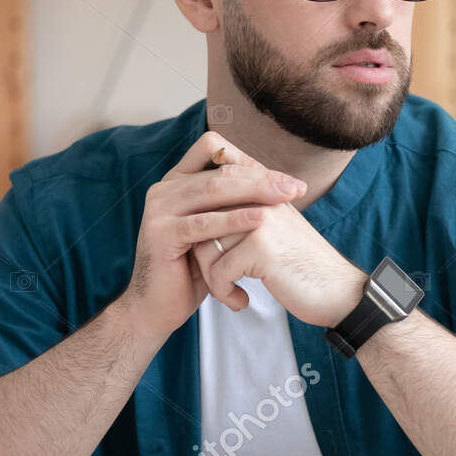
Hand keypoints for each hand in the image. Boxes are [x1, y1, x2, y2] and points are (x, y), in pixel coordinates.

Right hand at [120, 132, 305, 339]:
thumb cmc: (193, 269)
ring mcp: (159, 209)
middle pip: (221, 170)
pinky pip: (204, 222)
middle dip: (263, 178)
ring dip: (255, 192)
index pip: (214, 149)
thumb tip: (277, 182)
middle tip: (296, 188)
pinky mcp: (161, 233)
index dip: (250, 158)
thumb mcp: (216, 230)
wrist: (159, 307)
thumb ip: (233, 204)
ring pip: (213, 190)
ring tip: (285, 198)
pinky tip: (260, 219)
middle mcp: (165, 189)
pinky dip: (234, 219)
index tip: (285, 179)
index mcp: (178, 181)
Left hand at [195, 194, 365, 326]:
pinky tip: (240, 301)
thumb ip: (250, 211)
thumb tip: (209, 207)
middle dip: (202, 255)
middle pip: (202, 221)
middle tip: (216, 278)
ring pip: (204, 248)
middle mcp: (262, 198)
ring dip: (212, 279)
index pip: (215, 189)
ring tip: (229, 292)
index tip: (208, 248)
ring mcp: (260, 221)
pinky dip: (224, 292)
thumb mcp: (279, 227)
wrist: (339, 292)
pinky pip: (218, 271)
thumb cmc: (304, 265)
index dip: (202, 221)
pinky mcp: (259, 248)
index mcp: (266, 190)